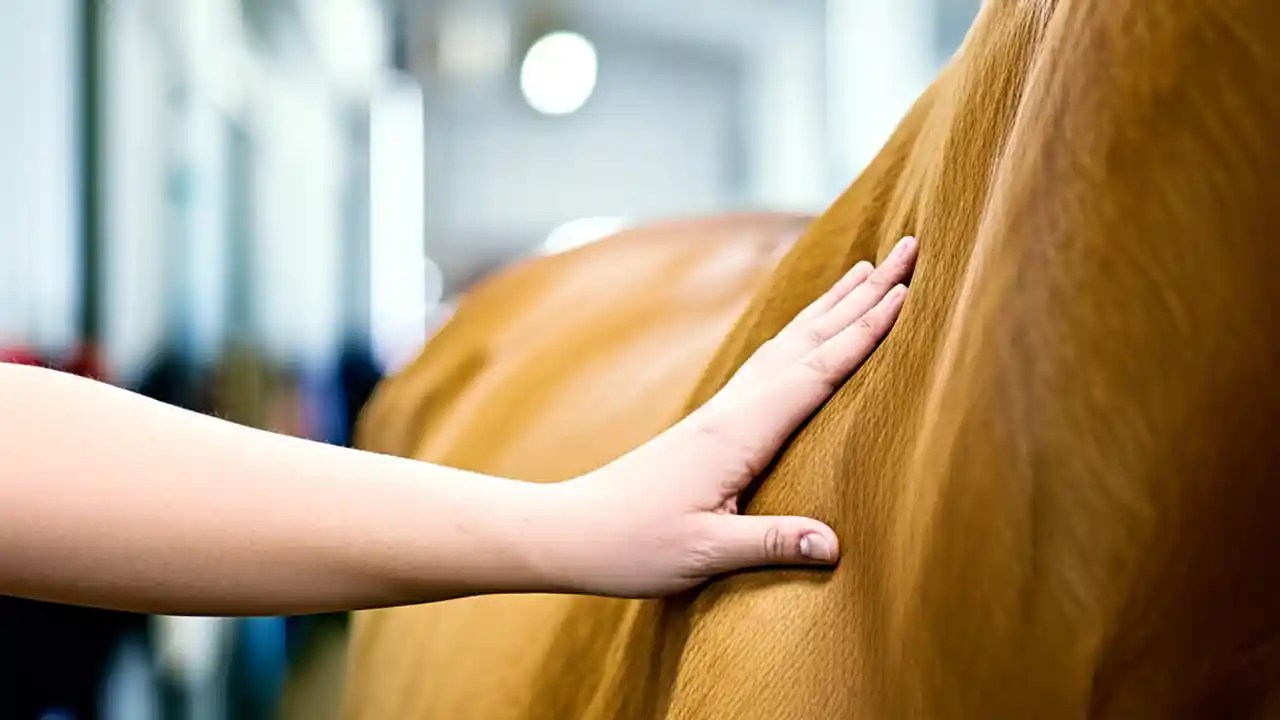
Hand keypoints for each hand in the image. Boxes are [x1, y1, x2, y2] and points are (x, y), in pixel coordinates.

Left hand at [551, 236, 918, 596]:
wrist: (572, 530)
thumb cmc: (633, 545)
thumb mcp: (704, 553)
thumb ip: (770, 544)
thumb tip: (835, 545)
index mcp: (738, 432)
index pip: (816, 371)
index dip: (866, 334)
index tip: (908, 294)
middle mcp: (733, 407)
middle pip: (810, 337)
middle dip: (864, 293)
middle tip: (909, 248)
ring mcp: (722, 409)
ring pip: (789, 341)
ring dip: (833, 303)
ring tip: (868, 268)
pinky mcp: (715, 421)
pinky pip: (771, 359)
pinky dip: (801, 332)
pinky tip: (808, 327)